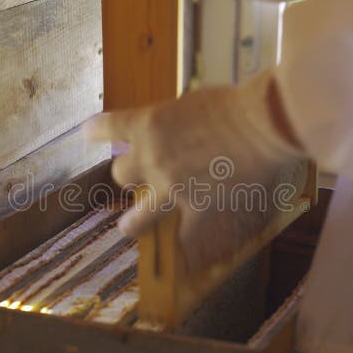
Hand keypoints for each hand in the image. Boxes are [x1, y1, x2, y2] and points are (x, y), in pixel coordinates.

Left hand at [84, 71, 304, 266]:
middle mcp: (152, 156)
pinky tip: (181, 249)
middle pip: (120, 174)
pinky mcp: (196, 206)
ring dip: (132, 222)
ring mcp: (171, 185)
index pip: (108, 128)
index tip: (88, 133)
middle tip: (138, 175)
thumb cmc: (234, 103)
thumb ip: (172, 122)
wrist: (263, 123)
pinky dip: (183, 239)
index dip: (95, 131)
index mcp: (148, 123)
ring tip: (127, 227)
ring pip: (137, 216)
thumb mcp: (191, 103)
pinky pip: (182, 232)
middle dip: (128, 174)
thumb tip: (172, 135)